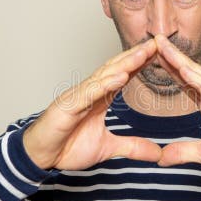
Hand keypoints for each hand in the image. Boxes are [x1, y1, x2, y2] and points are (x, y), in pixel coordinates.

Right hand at [22, 39, 162, 169]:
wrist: (40, 157)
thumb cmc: (66, 146)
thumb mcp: (108, 148)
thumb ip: (132, 147)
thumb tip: (158, 153)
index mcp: (100, 98)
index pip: (123, 76)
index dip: (140, 64)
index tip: (161, 53)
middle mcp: (90, 92)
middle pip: (116, 69)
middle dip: (136, 56)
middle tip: (157, 43)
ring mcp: (78, 97)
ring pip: (104, 76)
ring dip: (124, 64)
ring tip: (143, 53)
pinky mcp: (68, 107)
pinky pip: (88, 94)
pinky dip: (104, 84)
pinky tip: (119, 77)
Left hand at [153, 35, 200, 177]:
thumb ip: (184, 152)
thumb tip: (161, 158)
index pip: (185, 83)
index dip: (169, 69)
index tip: (151, 56)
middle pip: (190, 74)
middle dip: (172, 57)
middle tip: (154, 38)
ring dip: (182, 62)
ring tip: (164, 47)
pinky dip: (200, 82)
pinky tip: (185, 70)